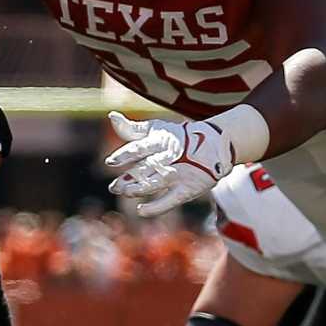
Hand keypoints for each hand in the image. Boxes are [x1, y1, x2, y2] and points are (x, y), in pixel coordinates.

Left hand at [104, 113, 234, 217]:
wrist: (215, 144)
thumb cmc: (176, 137)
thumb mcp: (156, 129)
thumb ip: (132, 128)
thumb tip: (111, 115)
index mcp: (161, 140)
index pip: (140, 147)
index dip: (125, 155)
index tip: (110, 162)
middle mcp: (170, 157)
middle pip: (146, 168)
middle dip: (129, 178)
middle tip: (114, 187)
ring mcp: (180, 173)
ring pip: (157, 183)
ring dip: (139, 189)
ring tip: (125, 193)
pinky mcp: (188, 188)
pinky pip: (171, 199)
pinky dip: (156, 207)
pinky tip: (141, 210)